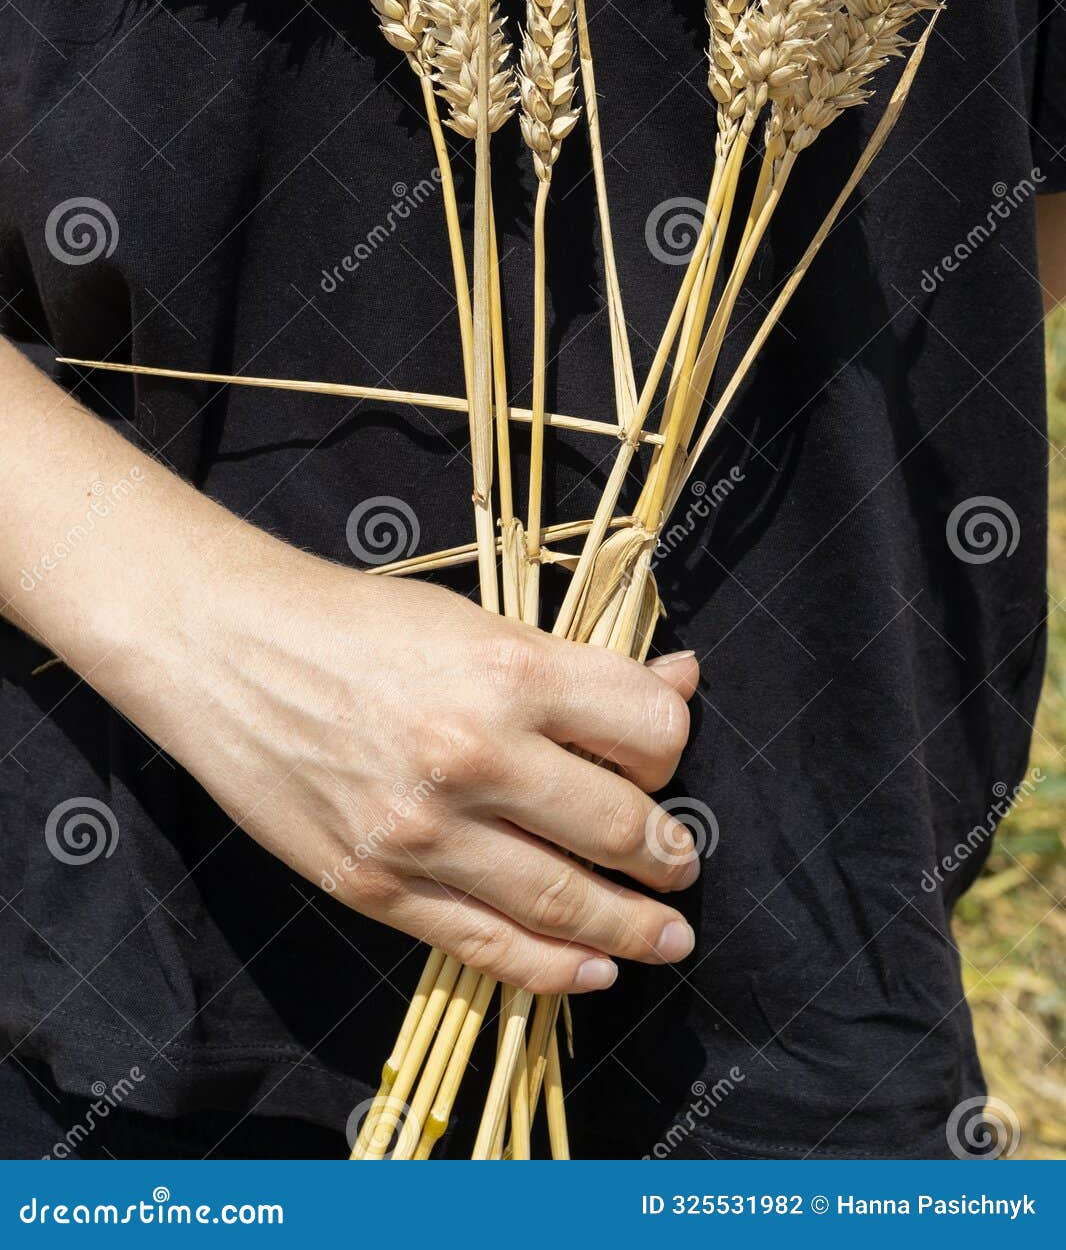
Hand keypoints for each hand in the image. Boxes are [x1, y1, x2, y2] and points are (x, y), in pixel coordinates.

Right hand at [0, 339, 700, 996]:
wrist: (225, 648)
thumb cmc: (353, 622)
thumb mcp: (476, 618)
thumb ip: (578, 667)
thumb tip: (678, 683)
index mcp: (509, 670)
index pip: (649, 731)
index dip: (671, 748)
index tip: (661, 760)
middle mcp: (474, 753)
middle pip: (621, 827)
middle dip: (668, 853)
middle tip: (680, 863)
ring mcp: (423, 830)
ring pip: (566, 902)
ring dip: (633, 927)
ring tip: (667, 936)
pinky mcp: (377, 886)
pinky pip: (487, 947)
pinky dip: (553, 969)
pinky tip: (593, 970)